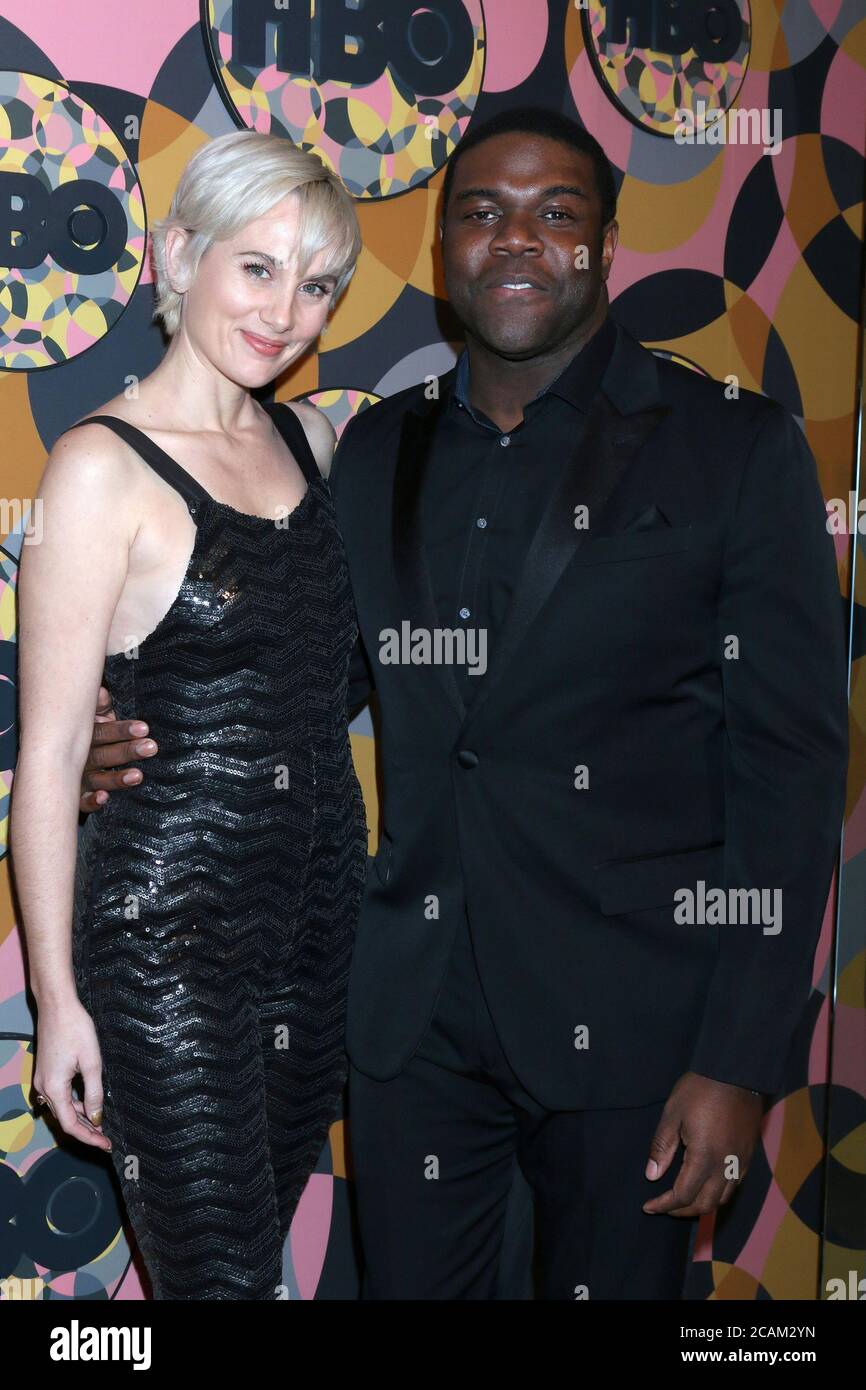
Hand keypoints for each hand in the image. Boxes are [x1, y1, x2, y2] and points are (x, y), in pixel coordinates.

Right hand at [33, 996, 111, 1151]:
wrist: (57, 1006)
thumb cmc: (75, 1029)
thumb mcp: (92, 1063)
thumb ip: (94, 1093)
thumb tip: (97, 1117)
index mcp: (54, 1088)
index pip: (70, 1125)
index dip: (88, 1137)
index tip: (105, 1145)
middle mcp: (44, 1088)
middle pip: (65, 1119)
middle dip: (86, 1131)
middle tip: (106, 1139)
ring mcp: (43, 1080)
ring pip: (62, 1108)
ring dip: (80, 1118)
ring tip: (100, 1125)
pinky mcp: (46, 1072)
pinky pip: (59, 1096)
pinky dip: (74, 1104)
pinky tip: (89, 1105)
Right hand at [79, 684, 156, 812]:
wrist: (52, 756)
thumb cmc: (86, 734)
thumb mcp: (91, 716)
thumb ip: (98, 705)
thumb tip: (102, 694)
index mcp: (84, 737)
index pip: (103, 732)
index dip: (122, 730)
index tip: (143, 728)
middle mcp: (80, 757)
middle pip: (103, 754)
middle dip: (127, 751)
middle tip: (150, 748)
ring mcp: (78, 777)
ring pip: (97, 778)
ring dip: (116, 778)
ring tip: (137, 776)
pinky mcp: (77, 797)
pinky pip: (82, 802)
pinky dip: (92, 801)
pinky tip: (103, 797)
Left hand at [642, 1071, 763, 1215]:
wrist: (737, 1072)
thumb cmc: (699, 1090)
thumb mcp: (672, 1114)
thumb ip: (662, 1147)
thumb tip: (652, 1176)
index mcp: (705, 1157)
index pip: (683, 1195)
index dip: (664, 1205)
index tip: (648, 1206)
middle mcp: (726, 1166)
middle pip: (705, 1205)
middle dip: (682, 1211)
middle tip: (663, 1206)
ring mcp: (740, 1162)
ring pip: (723, 1199)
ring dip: (701, 1205)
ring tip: (682, 1201)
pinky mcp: (748, 1155)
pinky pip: (734, 1185)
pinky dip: (717, 1193)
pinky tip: (705, 1185)